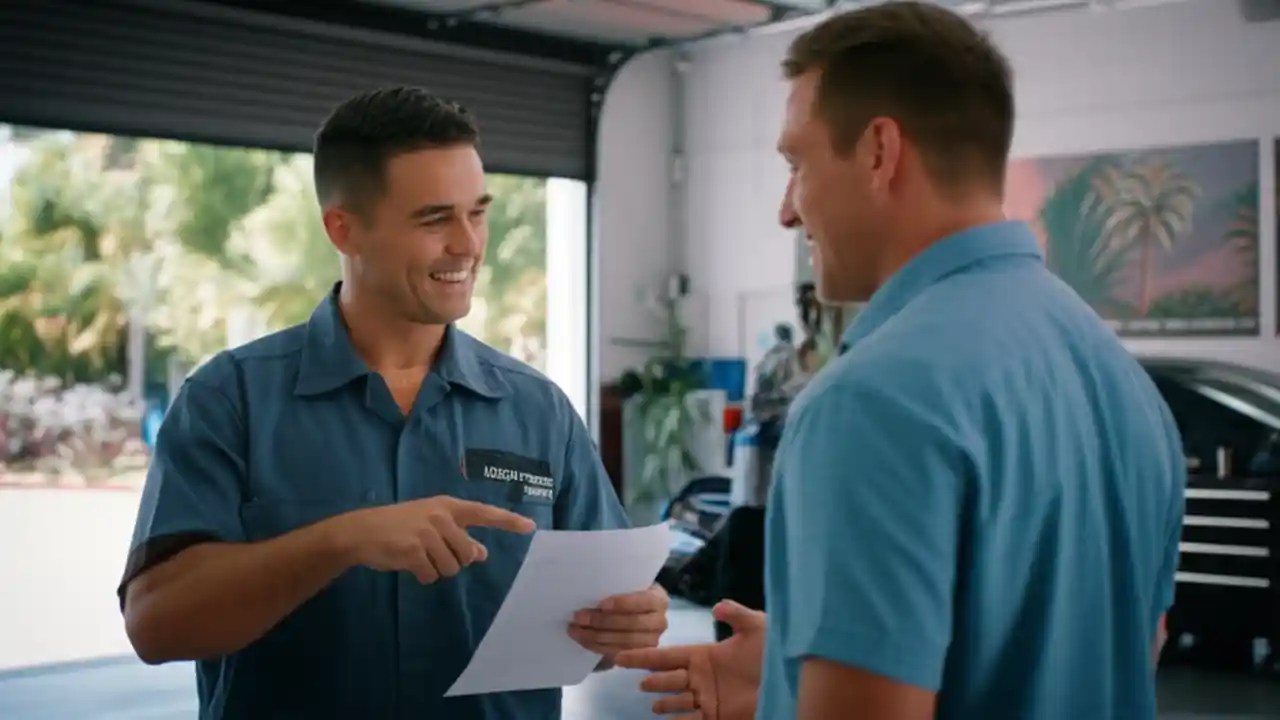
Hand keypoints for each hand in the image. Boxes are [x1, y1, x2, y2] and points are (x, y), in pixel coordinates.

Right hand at [332, 496, 535, 583]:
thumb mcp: (431, 525)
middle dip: (453, 560)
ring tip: (417, 555)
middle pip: (467, 554)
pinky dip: (421, 575)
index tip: (531, 527)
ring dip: (436, 569)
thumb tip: (482, 553)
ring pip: (451, 568)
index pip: (484, 513)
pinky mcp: (413, 551)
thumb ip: (457, 536)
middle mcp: (441, 517)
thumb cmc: (399, 526)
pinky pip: (431, 576)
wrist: (361, 531)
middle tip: (431, 552)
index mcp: (447, 507)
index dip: (508, 522)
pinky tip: (408, 563)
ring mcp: (427, 533)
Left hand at [568, 584, 669, 658]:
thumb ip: (617, 587)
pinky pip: (617, 654)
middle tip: (578, 617)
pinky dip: (597, 647)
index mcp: (659, 600)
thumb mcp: (626, 584)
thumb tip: (593, 592)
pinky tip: (582, 640)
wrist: (632, 611)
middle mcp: (659, 622)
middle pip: (631, 624)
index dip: (623, 603)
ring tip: (575, 630)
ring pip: (623, 643)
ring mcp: (651, 642)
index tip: (602, 604)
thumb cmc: (626, 593)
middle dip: (602, 621)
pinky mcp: (637, 656)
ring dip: (595, 637)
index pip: (643, 601)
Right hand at [615, 600, 765, 719]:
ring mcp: (706, 700)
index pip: (666, 656)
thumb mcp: (756, 627)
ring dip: (667, 703)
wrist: (789, 681)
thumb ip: (736, 614)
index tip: (620, 657)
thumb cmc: (772, 653)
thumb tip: (716, 607)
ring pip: (675, 703)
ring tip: (658, 704)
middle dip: (654, 682)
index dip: (642, 657)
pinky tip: (683, 716)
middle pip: (666, 680)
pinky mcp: (716, 718)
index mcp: (702, 656)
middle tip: (645, 683)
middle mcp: (699, 678)